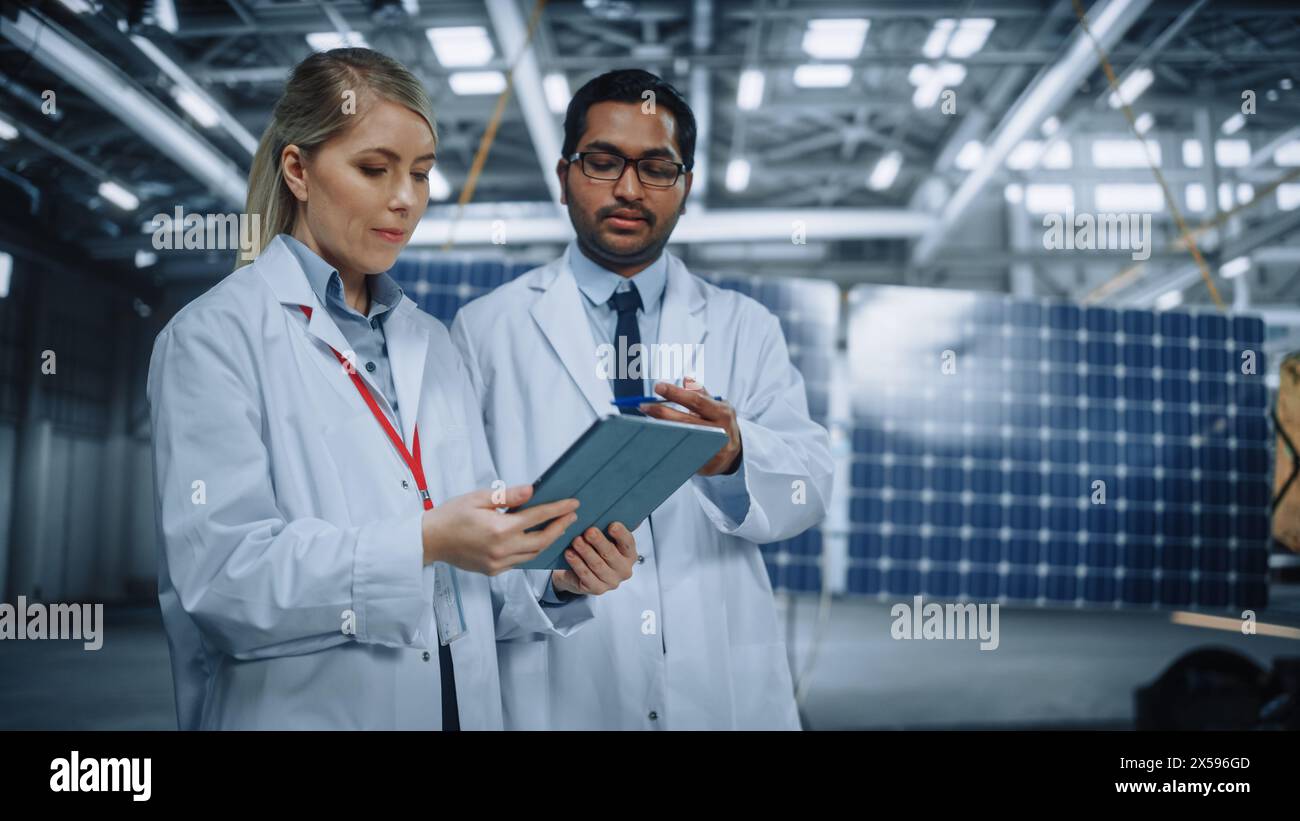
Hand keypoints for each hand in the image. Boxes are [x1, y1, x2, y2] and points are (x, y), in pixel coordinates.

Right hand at [422, 484, 577, 575]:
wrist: (429, 540)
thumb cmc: (451, 515)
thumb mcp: (478, 498)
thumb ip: (507, 496)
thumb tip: (532, 490)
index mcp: (500, 529)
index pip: (538, 517)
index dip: (558, 510)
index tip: (573, 503)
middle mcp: (502, 549)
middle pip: (543, 540)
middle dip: (560, 527)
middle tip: (572, 516)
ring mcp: (498, 563)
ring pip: (534, 554)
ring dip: (549, 541)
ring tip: (559, 527)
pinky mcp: (494, 571)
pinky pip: (520, 562)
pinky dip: (532, 551)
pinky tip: (537, 540)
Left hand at [552, 522, 636, 595]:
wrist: (580, 574)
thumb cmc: (596, 551)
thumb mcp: (605, 538)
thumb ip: (611, 527)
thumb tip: (616, 506)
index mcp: (630, 554)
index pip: (628, 542)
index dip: (621, 534)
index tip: (612, 525)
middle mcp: (624, 569)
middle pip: (611, 554)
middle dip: (599, 542)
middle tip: (589, 531)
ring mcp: (611, 581)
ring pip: (597, 565)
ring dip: (586, 552)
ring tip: (576, 541)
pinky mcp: (596, 589)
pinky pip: (586, 576)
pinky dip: (577, 564)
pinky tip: (569, 554)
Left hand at [639, 378, 741, 475]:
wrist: (733, 453)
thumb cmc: (720, 424)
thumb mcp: (716, 406)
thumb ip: (700, 393)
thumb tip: (686, 378)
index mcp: (723, 413)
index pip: (696, 401)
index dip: (676, 393)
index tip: (658, 386)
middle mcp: (721, 431)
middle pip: (687, 422)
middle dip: (663, 413)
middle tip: (644, 405)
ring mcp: (714, 450)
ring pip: (684, 439)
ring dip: (663, 430)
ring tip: (645, 423)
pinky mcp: (706, 465)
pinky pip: (684, 454)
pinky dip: (669, 446)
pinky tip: (654, 439)